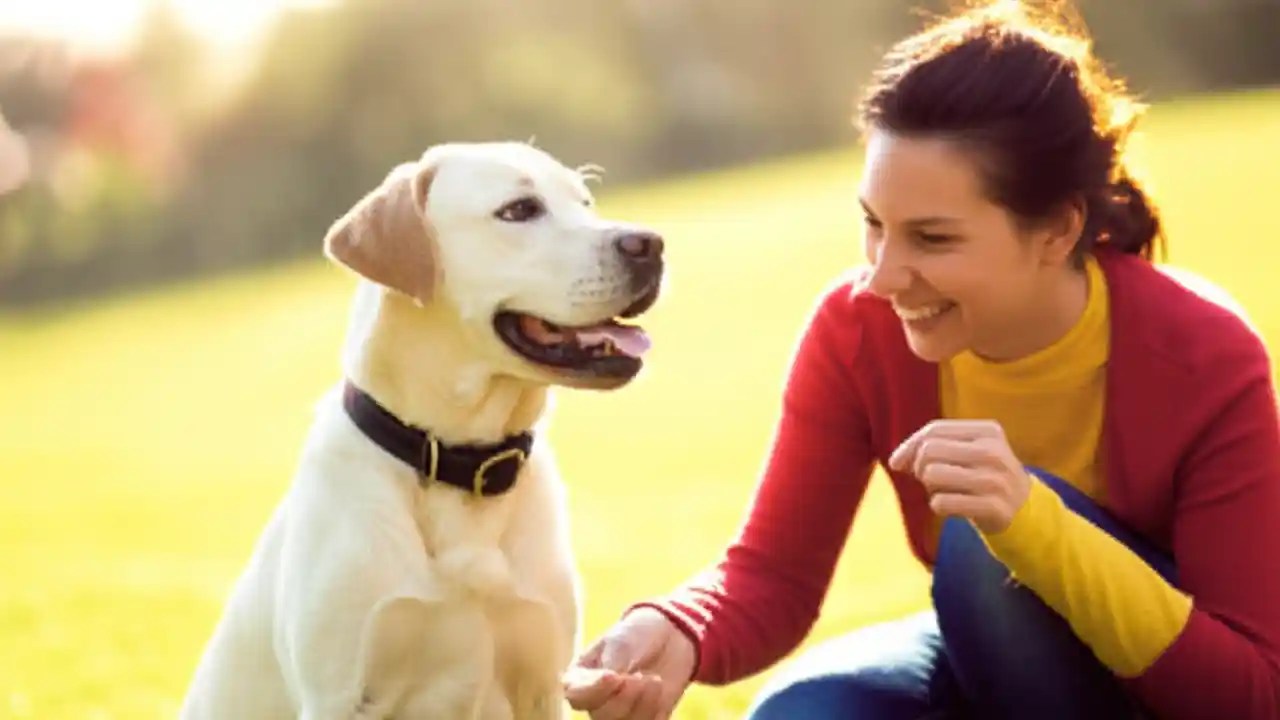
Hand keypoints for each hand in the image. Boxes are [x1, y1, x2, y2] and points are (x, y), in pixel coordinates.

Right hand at [562, 607, 694, 719]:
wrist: (667, 637)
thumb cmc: (635, 636)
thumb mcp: (620, 642)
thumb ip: (613, 663)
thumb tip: (610, 678)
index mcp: (580, 679)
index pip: (576, 696)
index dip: (595, 690)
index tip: (614, 675)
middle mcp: (596, 702)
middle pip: (601, 716)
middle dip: (623, 698)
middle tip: (639, 676)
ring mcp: (619, 715)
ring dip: (643, 705)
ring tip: (654, 680)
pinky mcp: (643, 719)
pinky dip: (656, 711)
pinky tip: (660, 690)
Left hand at [889, 419, 1031, 533]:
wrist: (1024, 509)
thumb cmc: (983, 475)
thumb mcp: (967, 452)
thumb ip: (931, 447)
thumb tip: (896, 461)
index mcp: (988, 431)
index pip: (934, 430)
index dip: (909, 446)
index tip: (898, 463)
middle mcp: (994, 452)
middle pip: (929, 451)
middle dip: (919, 468)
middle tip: (929, 480)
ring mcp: (995, 480)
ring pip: (932, 475)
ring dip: (929, 488)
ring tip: (943, 491)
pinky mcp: (993, 507)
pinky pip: (941, 502)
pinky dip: (938, 506)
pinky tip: (952, 507)